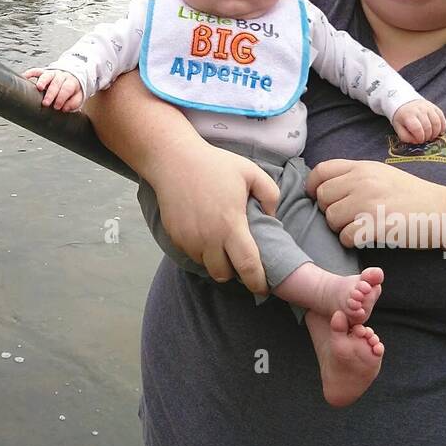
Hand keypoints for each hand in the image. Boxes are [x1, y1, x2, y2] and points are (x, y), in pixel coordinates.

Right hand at [22, 67, 84, 112]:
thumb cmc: (73, 90)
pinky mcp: (44, 71)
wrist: (72, 76)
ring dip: (42, 81)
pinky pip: (36, 71)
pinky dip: (30, 73)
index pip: (66, 89)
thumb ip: (73, 103)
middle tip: (46, 103)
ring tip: (38, 88)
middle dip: (51, 93)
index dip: (61, 98)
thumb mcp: (78, 97)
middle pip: (56, 83)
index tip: (57, 107)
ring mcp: (52, 73)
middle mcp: (61, 76)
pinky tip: (24, 77)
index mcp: (71, 82)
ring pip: (47, 75)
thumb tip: (65, 108)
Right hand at [147, 140, 279, 296]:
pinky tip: (205, 232)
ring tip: (222, 243)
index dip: (257, 282)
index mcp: (230, 225)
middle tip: (241, 259)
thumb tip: (272, 216)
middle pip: (224, 274)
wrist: (173, 159)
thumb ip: (270, 194)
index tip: (263, 286)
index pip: (247, 266)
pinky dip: (201, 250)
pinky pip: (191, 254)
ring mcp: (188, 239)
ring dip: (216, 261)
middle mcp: (208, 238)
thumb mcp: (250, 171)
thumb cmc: (214, 164)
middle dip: (235, 272)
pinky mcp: (174, 236)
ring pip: (206, 265)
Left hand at [306, 159, 445, 250]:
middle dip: (329, 210)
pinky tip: (366, 238)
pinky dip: (352, 241)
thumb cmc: (412, 195)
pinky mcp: (376, 225)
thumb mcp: (382, 174)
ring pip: (332, 219)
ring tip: (358, 228)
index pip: (321, 171)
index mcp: (362, 167)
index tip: (317, 196)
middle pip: (323, 197)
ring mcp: (368, 203)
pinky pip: (346, 237)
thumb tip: (325, 186)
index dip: (313, 185)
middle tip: (346, 217)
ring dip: (340, 228)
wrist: (443, 211)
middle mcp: (362, 181)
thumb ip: (355, 176)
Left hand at [392, 98, 445, 144]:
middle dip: (428, 136)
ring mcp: (428, 107)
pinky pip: (442, 118)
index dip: (420, 137)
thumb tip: (416, 141)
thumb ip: (406, 136)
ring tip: (432, 136)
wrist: (405, 103)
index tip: (420, 141)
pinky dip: (442, 127)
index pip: (417, 128)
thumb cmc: (402, 118)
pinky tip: (439, 132)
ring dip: (436, 133)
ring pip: (437, 122)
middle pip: (428, 126)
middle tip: (426, 140)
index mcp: (408, 115)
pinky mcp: (434, 107)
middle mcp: (419, 110)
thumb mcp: (398, 127)